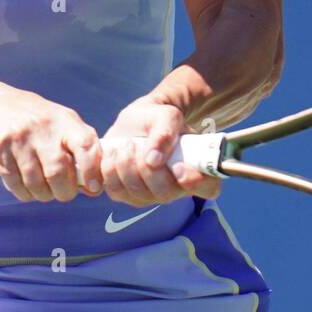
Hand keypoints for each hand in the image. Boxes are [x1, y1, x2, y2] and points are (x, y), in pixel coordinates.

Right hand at [0, 80, 103, 201]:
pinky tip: (25, 184)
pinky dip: (25, 193)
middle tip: (63, 192)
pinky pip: (17, 186)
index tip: (94, 187)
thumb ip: (80, 151)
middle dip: (64, 192)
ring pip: (37, 184)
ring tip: (43, 188)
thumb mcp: (60, 124)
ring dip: (43, 194)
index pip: (86, 145)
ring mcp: (20, 138)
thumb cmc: (36, 121)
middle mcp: (43, 128)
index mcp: (64, 120)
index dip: (92, 169)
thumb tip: (95, 189)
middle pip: (59, 172)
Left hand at [100, 96, 221, 206]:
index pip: (208, 188)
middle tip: (135, 144)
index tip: (179, 167)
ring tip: (124, 144)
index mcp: (196, 170)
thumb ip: (166, 132)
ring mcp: (147, 196)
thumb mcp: (167, 115)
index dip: (195, 183)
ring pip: (133, 193)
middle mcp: (174, 190)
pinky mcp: (122, 193)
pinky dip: (104, 167)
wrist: (137, 122)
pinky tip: (108, 150)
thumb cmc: (159, 120)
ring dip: (123, 164)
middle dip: (145, 168)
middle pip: (163, 193)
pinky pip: (110, 189)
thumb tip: (153, 159)